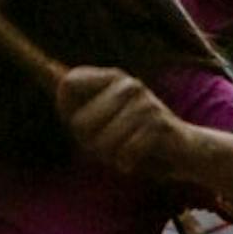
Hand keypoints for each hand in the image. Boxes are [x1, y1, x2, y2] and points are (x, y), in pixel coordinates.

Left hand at [58, 63, 191, 181]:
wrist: (186, 151)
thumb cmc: (136, 138)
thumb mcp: (106, 119)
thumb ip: (78, 106)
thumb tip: (46, 70)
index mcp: (112, 77)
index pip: (67, 84)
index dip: (68, 112)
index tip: (85, 124)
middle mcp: (128, 84)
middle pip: (78, 122)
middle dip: (90, 144)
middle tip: (112, 144)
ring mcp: (144, 103)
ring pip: (100, 142)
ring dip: (109, 157)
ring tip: (126, 150)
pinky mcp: (157, 124)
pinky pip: (123, 153)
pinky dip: (126, 163)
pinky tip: (137, 158)